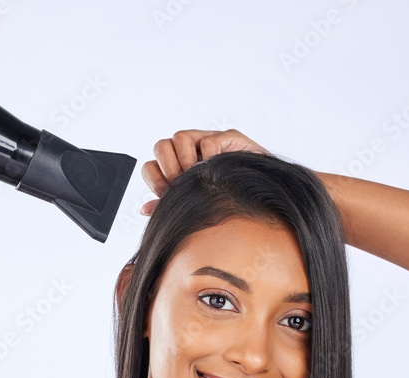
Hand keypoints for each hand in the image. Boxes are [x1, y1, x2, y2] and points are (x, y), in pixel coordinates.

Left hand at [140, 129, 268, 215]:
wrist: (264, 201)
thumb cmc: (229, 201)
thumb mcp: (194, 207)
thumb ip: (170, 206)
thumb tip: (144, 209)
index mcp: (179, 167)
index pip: (152, 164)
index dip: (154, 179)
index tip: (165, 193)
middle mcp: (191, 152)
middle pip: (161, 146)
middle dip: (167, 168)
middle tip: (180, 184)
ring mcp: (209, 142)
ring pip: (180, 137)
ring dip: (185, 161)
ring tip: (198, 177)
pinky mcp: (230, 138)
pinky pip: (209, 142)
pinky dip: (209, 159)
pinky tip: (217, 174)